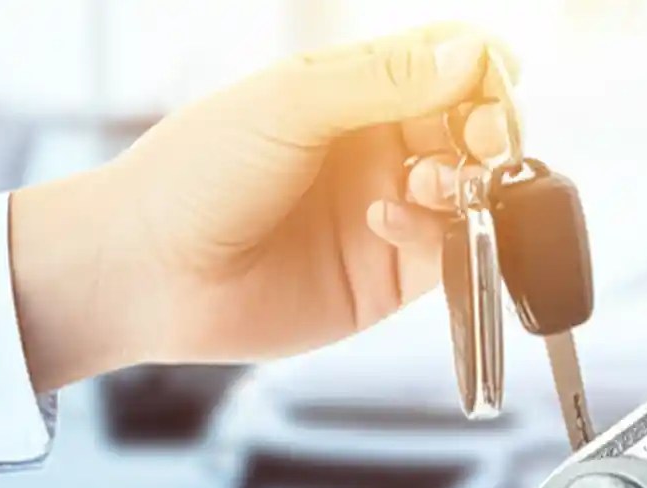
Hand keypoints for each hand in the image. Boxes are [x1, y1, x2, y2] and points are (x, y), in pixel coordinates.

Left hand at [8, 23, 515, 390]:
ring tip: (431, 184)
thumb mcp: (292, 106)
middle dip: (490, 127)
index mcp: (350, 91)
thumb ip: (387, 80)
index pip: (443, 61)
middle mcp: (374, 149)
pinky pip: (447, 251)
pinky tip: (388, 222)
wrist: (147, 274)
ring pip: (470, 189)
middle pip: (470, 125)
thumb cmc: (194, 175)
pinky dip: (439, 233)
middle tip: (485, 139)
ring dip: (468, 181)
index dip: (481, 64)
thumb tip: (475, 52)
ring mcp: (384, 210)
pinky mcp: (387, 275)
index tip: (500, 76)